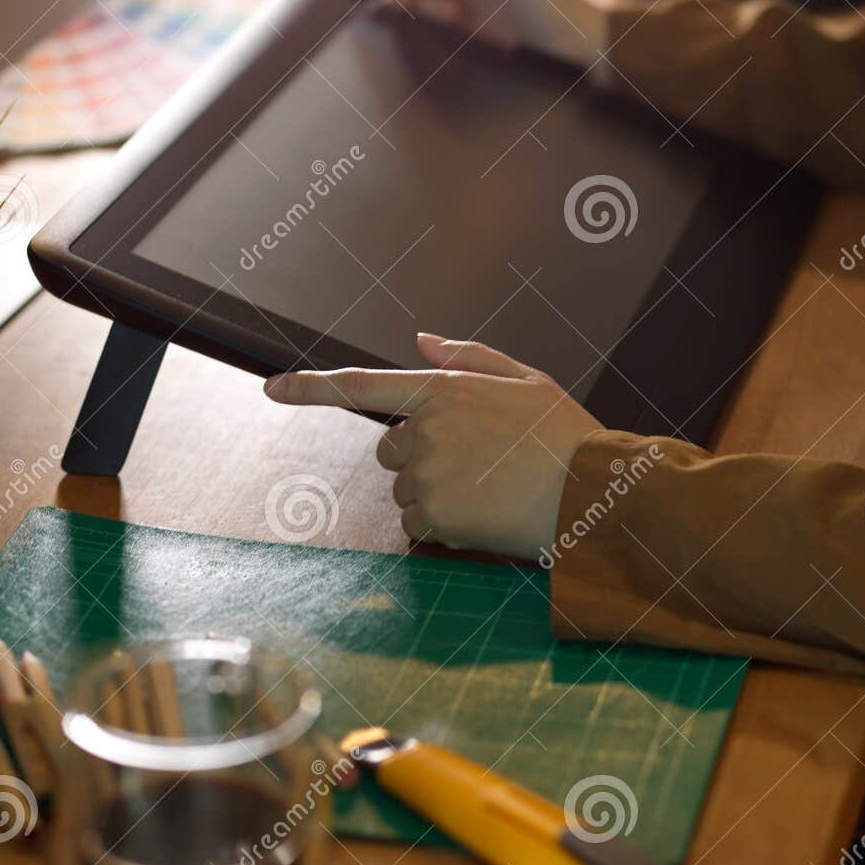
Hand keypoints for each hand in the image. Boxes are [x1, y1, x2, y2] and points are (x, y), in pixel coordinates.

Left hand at [264, 334, 602, 560]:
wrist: (592, 493)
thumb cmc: (563, 435)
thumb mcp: (525, 378)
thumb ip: (467, 356)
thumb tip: (420, 340)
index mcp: (443, 389)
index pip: (362, 385)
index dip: (311, 387)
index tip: (272, 389)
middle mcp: (425, 429)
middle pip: (391, 449)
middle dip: (421, 457)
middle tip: (478, 464)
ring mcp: (426, 475)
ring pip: (404, 489)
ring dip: (434, 493)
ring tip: (489, 489)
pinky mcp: (433, 516)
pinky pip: (417, 524)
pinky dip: (443, 524)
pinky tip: (485, 514)